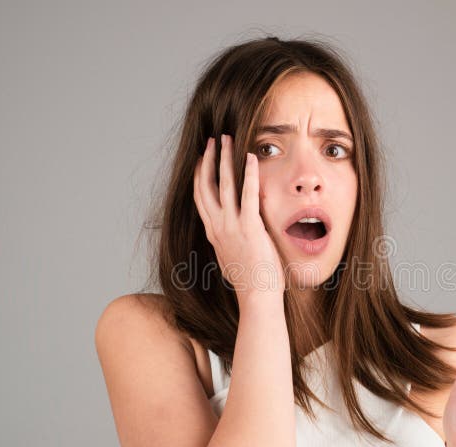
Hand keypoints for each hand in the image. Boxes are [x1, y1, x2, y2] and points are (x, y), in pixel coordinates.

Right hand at [193, 134, 285, 301]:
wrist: (257, 298)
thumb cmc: (250, 282)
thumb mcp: (232, 259)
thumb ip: (230, 244)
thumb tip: (232, 239)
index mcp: (213, 234)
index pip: (200, 198)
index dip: (199, 175)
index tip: (201, 159)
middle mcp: (217, 227)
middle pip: (205, 185)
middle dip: (207, 160)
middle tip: (212, 141)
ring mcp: (232, 227)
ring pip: (223, 184)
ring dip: (224, 159)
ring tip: (226, 139)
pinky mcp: (249, 228)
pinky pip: (248, 194)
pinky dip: (249, 174)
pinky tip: (251, 157)